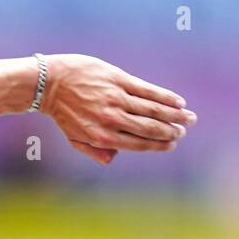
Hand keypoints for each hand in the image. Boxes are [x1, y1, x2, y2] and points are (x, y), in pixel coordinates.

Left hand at [39, 54, 195, 162]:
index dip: (157, 145)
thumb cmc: (63, 112)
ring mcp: (116, 99)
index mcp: (102, 137)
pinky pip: (147, 90)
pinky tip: (178, 101)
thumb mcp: (74, 138)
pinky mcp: (118, 80)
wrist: (49, 83)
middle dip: (170, 131)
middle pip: (149, 127)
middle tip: (184, 132)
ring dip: (174, 115)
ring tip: (189, 118)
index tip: (172, 144)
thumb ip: (94, 151)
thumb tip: (113, 159)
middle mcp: (111, 120)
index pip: (137, 143)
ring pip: (152, 109)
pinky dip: (165, 97)